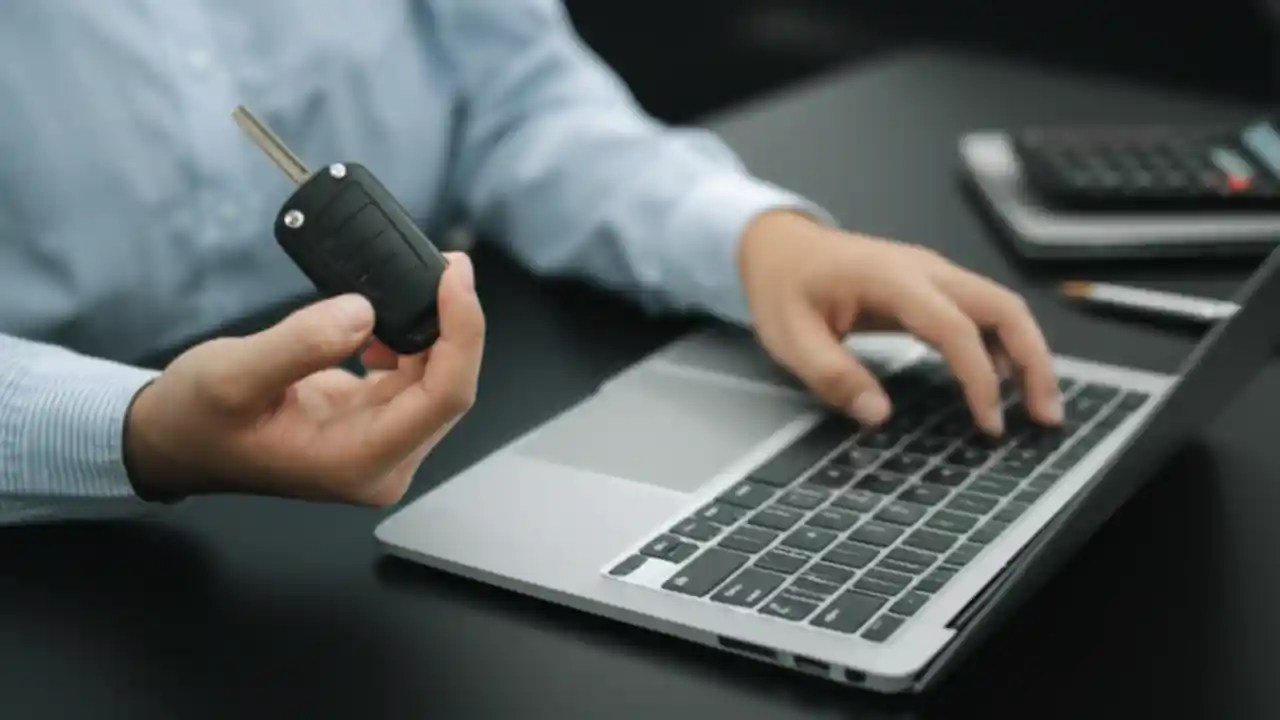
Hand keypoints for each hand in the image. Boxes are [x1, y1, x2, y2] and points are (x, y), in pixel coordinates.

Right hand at [125, 253, 484, 505]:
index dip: (462, 331)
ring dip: (435, 329)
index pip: (445, 395)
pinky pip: (414, 378)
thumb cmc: (196, 420)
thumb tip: (363, 311)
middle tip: (444, 265)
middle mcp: (382, 462)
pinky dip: (411, 340)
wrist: (172, 441)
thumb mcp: (234, 375)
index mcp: (359, 460)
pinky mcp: (373, 424)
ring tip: (418, 283)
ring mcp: (381, 446)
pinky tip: (384, 320)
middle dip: (454, 323)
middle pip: (449, 387)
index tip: (455, 276)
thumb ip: (302, 345)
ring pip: (437, 380)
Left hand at [738, 212, 1060, 435]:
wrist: (778, 248)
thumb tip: (878, 415)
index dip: (979, 377)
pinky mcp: (932, 287)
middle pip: (1002, 306)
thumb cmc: (783, 288)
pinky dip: (1004, 345)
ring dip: (1027, 353)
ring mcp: (933, 274)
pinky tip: (1004, 381)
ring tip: (1038, 406)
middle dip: (1034, 359)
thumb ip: (832, 376)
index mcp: (890, 279)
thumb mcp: (790, 338)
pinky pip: (981, 312)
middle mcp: (924, 270)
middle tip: (1046, 413)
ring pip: (1001, 307)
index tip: (990, 422)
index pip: (954, 327)